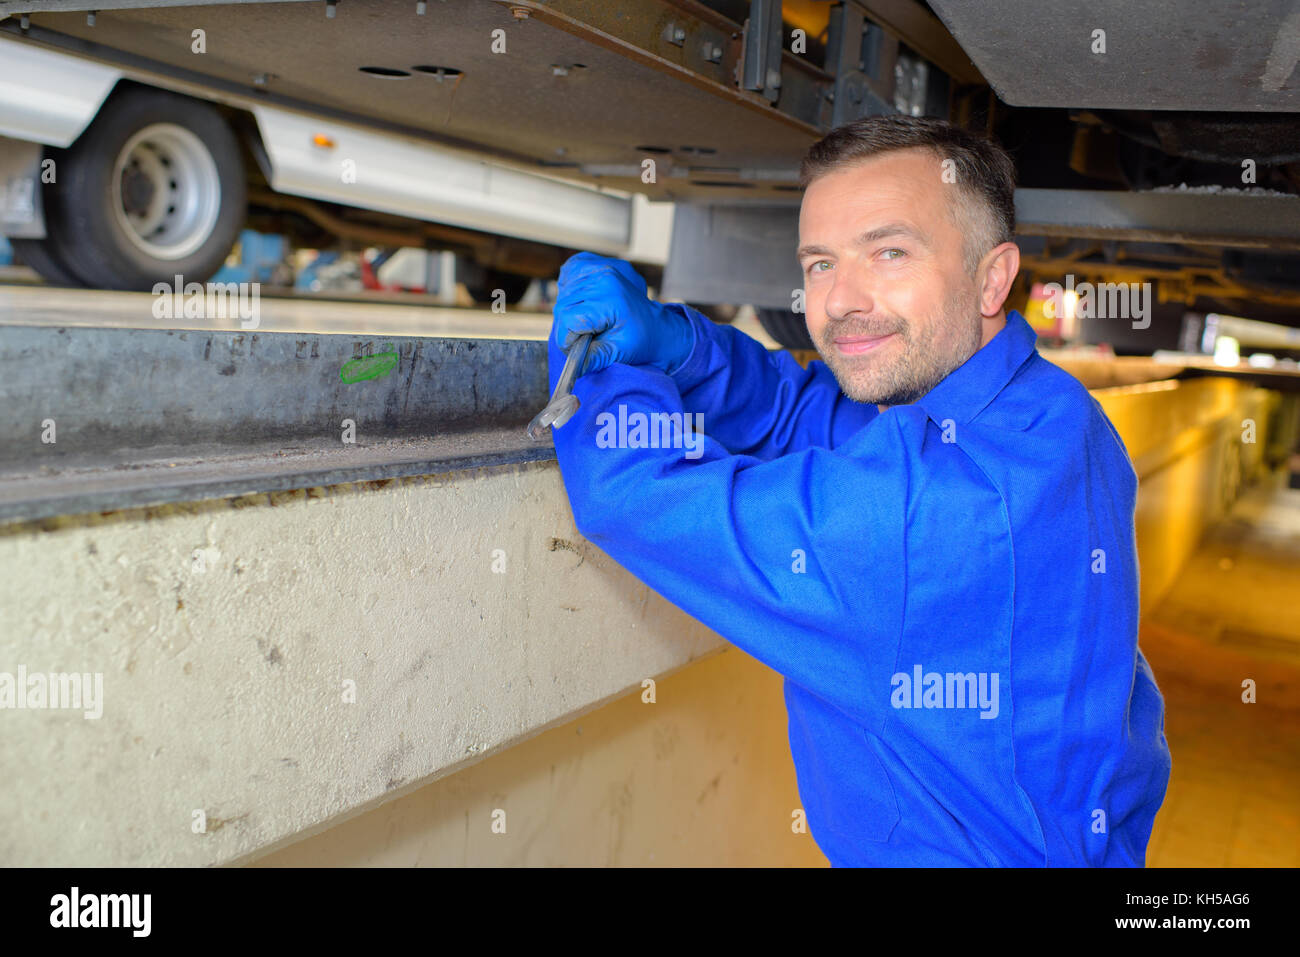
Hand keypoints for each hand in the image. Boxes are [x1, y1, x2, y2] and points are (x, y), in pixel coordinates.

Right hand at [552, 252, 693, 374]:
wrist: (655, 325)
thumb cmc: (640, 340)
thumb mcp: (619, 352)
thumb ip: (595, 358)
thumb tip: (574, 367)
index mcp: (609, 299)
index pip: (569, 319)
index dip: (569, 339)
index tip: (581, 347)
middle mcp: (603, 278)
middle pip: (563, 308)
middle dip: (568, 328)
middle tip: (587, 338)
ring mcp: (600, 269)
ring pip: (564, 294)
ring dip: (569, 311)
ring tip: (590, 322)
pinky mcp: (597, 265)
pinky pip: (570, 271)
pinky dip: (570, 286)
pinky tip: (583, 300)